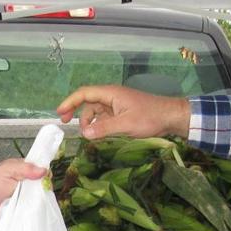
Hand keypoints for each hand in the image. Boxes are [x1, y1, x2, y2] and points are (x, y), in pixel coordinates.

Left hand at [0, 158, 46, 221]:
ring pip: (43, 194)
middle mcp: (30, 180)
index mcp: (25, 168)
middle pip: (45, 181)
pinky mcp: (29, 205)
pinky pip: (37, 205)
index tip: (46, 177)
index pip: (42, 167)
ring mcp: (31, 193)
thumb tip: (42, 170)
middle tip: (35, 189)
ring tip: (32, 198)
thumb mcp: (6, 171)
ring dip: (40, 196)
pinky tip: (33, 205)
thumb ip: (24, 168)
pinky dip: (36, 205)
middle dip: (43, 185)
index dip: (45, 172)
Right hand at [56, 85, 190, 140]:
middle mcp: (112, 97)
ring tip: (89, 136)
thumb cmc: (150, 117)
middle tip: (67, 125)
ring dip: (90, 122)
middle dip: (77, 113)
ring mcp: (117, 104)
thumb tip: (84, 133)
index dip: (70, 102)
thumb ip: (103, 129)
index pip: (84, 93)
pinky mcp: (122, 112)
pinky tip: (100, 135)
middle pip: (88, 102)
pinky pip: (105, 117)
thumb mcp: (125, 124)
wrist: (170, 117)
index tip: (59, 113)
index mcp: (110, 94)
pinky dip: (100, 125)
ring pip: (97, 111)